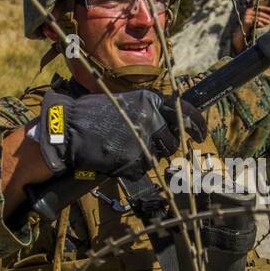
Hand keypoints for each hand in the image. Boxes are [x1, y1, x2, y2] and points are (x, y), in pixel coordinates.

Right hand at [37, 88, 205, 178]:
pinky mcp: (134, 163)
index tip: (200, 132)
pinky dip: (132, 166)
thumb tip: (167, 120)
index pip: (185, 112)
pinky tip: (118, 156)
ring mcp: (143, 143)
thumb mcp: (124, 101)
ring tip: (128, 148)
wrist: (69, 131)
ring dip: (148, 155)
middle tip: (149, 144)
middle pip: (172, 140)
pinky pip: (141, 169)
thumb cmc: (92, 113)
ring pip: (158, 156)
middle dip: (164, 144)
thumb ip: (147, 110)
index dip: (197, 124)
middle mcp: (150, 121)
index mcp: (149, 102)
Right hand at [240, 4, 269, 38]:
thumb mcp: (254, 21)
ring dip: (265, 21)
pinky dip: (260, 24)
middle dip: (266, 17)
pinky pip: (255, 22)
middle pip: (259, 13)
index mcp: (249, 10)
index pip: (258, 7)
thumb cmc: (249, 27)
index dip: (265, 8)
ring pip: (258, 18)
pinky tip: (263, 26)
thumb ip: (260, 18)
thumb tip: (269, 18)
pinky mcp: (246, 21)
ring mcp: (246, 16)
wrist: (240, 33)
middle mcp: (247, 12)